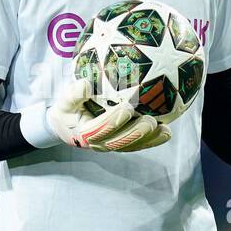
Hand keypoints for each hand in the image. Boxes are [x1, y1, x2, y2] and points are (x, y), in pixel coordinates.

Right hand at [45, 78, 169, 152]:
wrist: (67, 126)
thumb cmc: (68, 109)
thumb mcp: (64, 101)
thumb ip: (73, 94)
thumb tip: (85, 84)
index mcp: (84, 134)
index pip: (99, 129)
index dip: (114, 121)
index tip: (127, 108)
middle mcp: (98, 144)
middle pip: (119, 142)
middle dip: (136, 133)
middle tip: (150, 120)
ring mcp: (111, 146)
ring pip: (131, 146)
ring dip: (148, 139)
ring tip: (164, 130)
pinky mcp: (121, 145)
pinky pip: (137, 145)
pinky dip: (152, 141)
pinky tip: (166, 131)